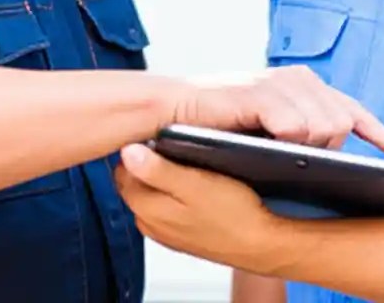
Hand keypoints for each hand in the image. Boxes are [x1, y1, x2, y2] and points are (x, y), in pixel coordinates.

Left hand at [114, 144, 289, 275]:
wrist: (259, 245)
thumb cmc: (233, 214)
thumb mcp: (195, 184)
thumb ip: (158, 170)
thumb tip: (128, 152)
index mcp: (146, 207)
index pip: (124, 171)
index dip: (138, 151)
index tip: (157, 138)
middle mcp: (149, 223)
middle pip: (135, 184)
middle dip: (148, 165)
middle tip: (176, 149)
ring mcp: (165, 232)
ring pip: (152, 197)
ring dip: (163, 181)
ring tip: (190, 167)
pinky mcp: (181, 236)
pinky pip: (168, 210)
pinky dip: (176, 197)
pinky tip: (197, 190)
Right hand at [168, 65, 383, 154]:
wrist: (170, 111)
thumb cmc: (219, 125)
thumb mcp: (269, 131)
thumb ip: (300, 136)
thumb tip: (334, 156)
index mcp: (304, 86)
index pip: (351, 108)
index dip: (377, 131)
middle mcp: (298, 79)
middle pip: (343, 120)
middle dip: (333, 147)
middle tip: (305, 160)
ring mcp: (279, 83)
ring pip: (324, 124)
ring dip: (310, 146)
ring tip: (285, 152)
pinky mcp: (257, 92)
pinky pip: (293, 124)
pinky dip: (291, 139)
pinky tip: (278, 144)